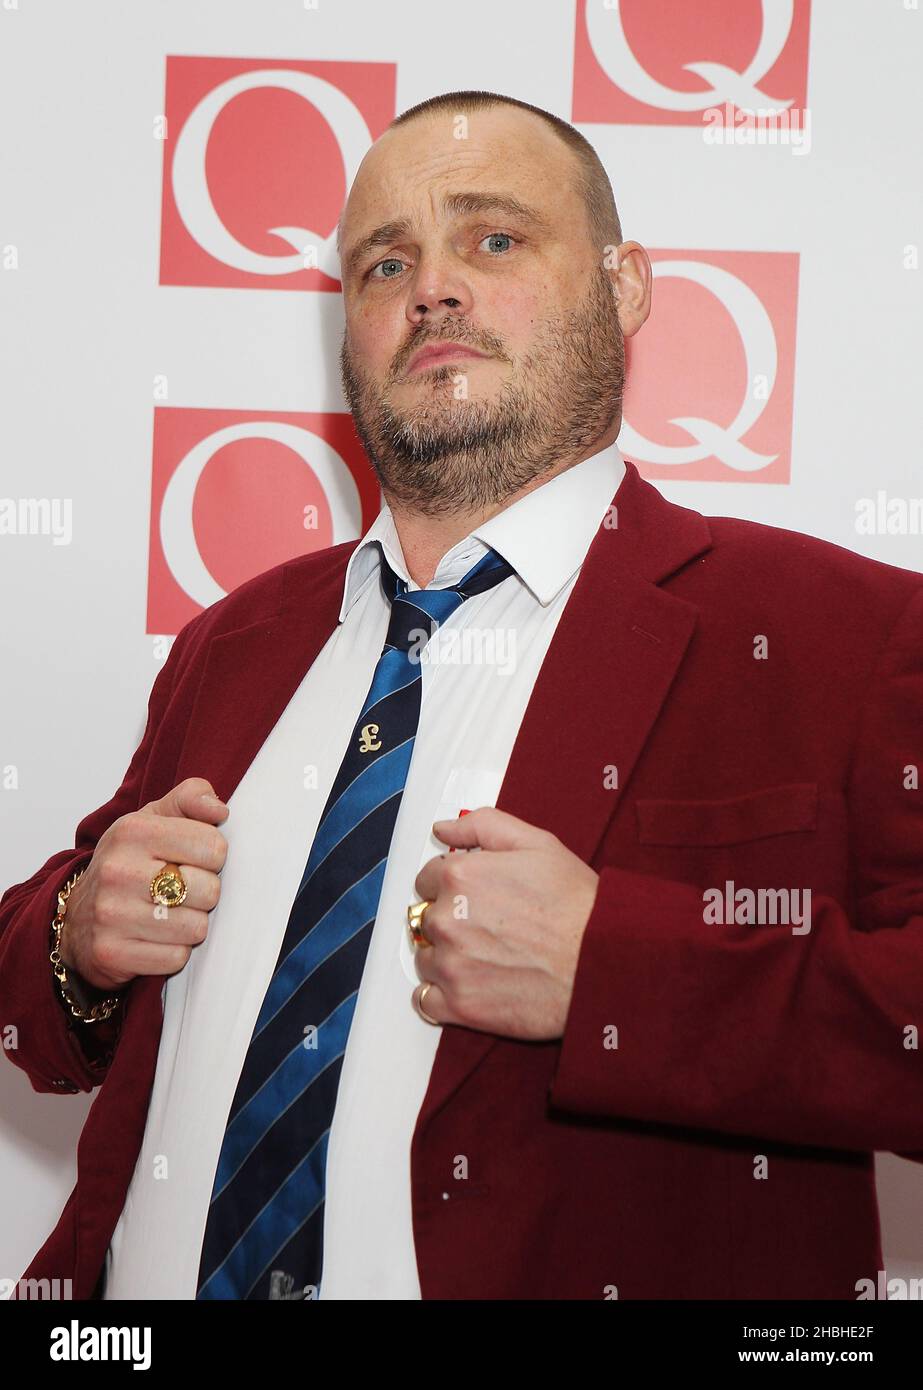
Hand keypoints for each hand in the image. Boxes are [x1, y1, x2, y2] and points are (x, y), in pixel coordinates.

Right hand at [58, 778, 228, 990]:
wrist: (77, 918)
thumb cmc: (129, 864)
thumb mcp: (154, 819)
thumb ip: (190, 799)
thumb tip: (220, 810)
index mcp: (133, 830)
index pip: (214, 847)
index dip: (212, 857)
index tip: (191, 860)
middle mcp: (118, 870)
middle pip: (209, 890)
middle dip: (204, 893)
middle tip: (181, 891)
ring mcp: (111, 914)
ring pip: (196, 928)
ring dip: (190, 925)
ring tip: (168, 915)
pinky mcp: (112, 954)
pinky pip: (176, 958)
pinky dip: (173, 952)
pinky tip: (155, 938)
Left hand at [410, 807, 599, 1039]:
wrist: (603, 962)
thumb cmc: (577, 904)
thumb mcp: (537, 843)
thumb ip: (482, 825)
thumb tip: (443, 829)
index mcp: (459, 877)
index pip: (427, 878)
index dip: (452, 885)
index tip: (475, 897)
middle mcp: (446, 920)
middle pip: (424, 918)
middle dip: (449, 920)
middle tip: (488, 927)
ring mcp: (451, 966)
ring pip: (425, 958)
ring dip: (445, 957)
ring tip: (487, 957)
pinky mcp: (460, 1006)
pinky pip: (425, 1001)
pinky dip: (441, 995)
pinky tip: (471, 985)